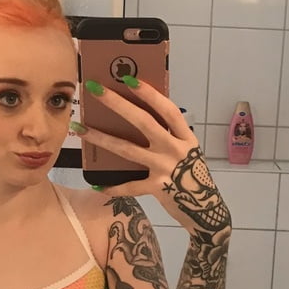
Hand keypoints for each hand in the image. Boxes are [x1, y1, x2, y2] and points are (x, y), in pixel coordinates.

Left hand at [78, 77, 230, 236]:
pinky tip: (97, 185)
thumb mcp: (187, 150)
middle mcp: (175, 149)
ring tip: (81, 129)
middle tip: (94, 89)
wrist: (207, 209)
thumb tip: (141, 115)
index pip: (167, 110)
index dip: (149, 94)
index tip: (128, 80)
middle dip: (117, 104)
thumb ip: (170, 135)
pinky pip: (130, 186)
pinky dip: (113, 188)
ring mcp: (166, 168)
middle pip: (143, 122)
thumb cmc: (193, 175)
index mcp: (185, 136)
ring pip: (128, 150)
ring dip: (102, 138)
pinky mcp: (157, 188)